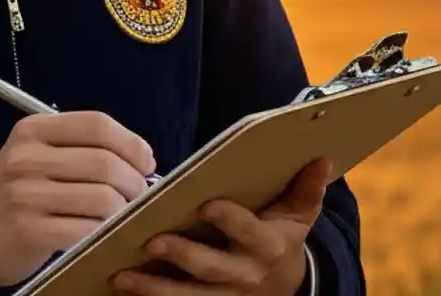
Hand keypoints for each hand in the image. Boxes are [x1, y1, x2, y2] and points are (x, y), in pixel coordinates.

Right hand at [0, 112, 157, 289]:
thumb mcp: (37, 154)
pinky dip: (105, 233)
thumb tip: (142, 160)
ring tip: (121, 216)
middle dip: (134, 183)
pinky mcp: (29, 230)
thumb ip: (81, 148)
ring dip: (123, 211)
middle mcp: (26, 158)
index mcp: (32, 130)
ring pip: (102, 199)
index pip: (96, 124)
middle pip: (104, 163)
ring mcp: (25, 195)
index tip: (146, 163)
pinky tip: (103, 234)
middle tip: (138, 196)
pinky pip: (87, 230)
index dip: (132, 143)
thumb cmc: (18, 190)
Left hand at [109, 158, 332, 295]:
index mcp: (268, 247)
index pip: (249, 232)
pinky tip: (120, 290)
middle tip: (151, 241)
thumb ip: (306, 189)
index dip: (230, 219)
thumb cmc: (280, 237)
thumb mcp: (297, 217)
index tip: (205, 203)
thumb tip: (320, 158)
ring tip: (122, 276)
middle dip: (182, 255)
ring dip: (154, 288)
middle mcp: (246, 276)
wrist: (284, 287)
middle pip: (211, 268)